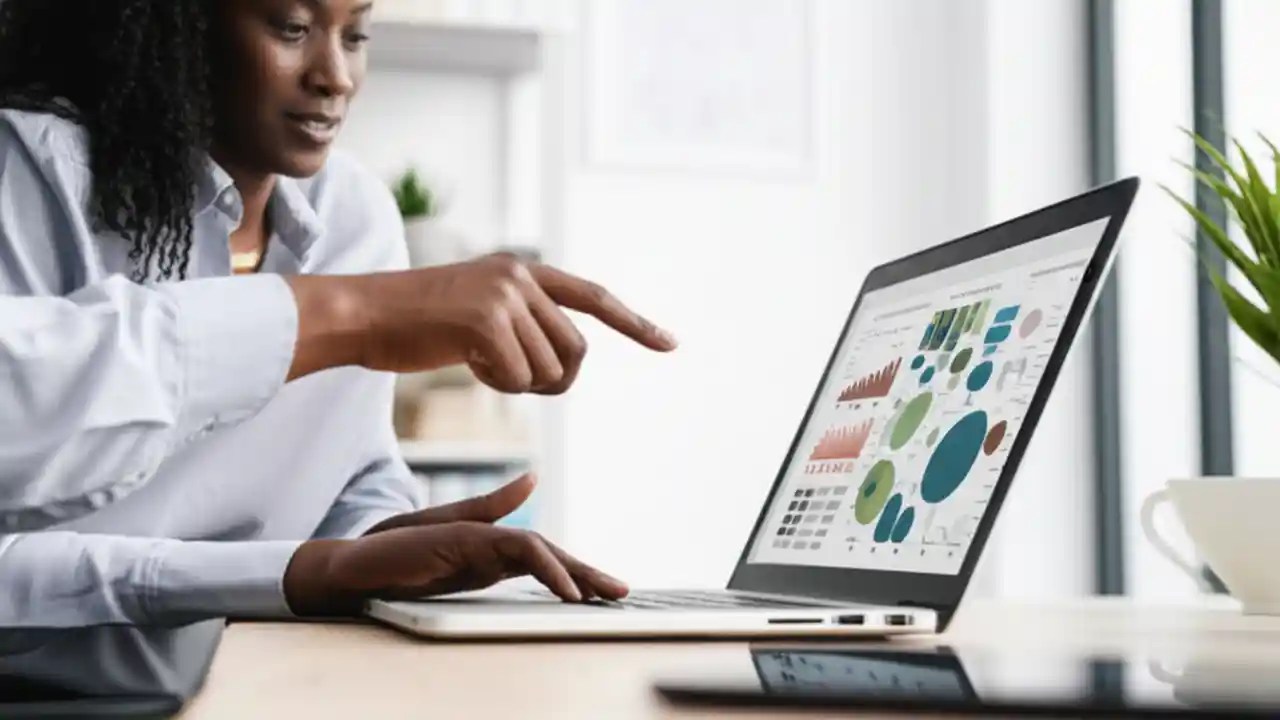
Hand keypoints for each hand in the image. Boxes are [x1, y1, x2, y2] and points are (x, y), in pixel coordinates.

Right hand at [282, 475, 628, 616]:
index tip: (604, 591)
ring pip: (539, 550)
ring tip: (600, 594)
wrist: (352, 565)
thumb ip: (492, 508)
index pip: (541, 558)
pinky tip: (566, 590)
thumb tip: (532, 476)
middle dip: (587, 573)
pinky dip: (546, 568)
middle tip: (621, 592)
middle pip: (548, 554)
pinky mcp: (466, 540)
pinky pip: (518, 551)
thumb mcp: (451, 535)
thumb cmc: (395, 553)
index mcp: (488, 551)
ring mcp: (478, 540)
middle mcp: (488, 544)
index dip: (575, 572)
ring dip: (574, 573)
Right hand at [286, 253, 677, 393]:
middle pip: (577, 350)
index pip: (593, 297)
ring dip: (522, 385)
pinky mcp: (487, 320)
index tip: (669, 343)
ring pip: (551, 369)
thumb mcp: (477, 314)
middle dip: (556, 380)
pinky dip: (498, 386)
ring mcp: (505, 295)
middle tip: (514, 380)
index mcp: (522, 271)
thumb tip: (566, 363)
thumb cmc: (415, 326)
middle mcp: (521, 276)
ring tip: (478, 364)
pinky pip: (521, 379)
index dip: (634, 323)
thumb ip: (522, 324)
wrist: (362, 315)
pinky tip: (465, 365)